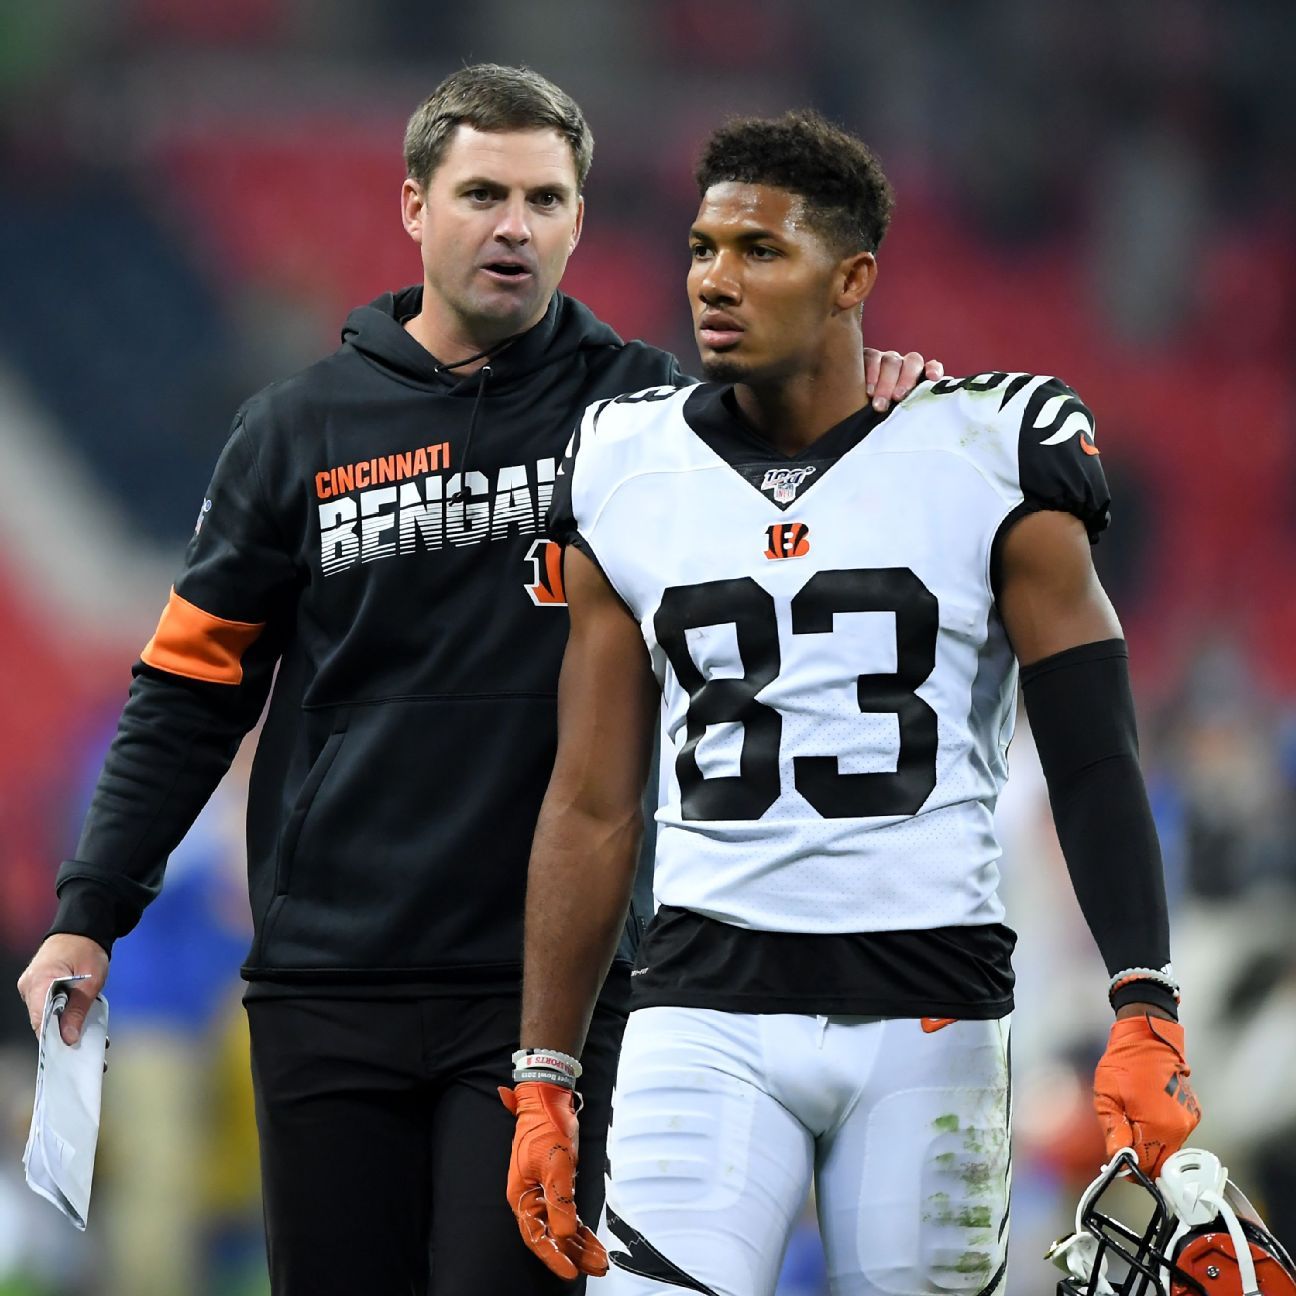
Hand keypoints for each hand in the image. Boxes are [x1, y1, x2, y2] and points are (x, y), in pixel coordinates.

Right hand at [16, 934, 108, 1043]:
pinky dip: (61, 1015)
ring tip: (84, 1039)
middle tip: (82, 1050)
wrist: (83, 928)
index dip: (53, 1039)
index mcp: (39, 982)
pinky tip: (76, 1024)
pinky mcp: (38, 986)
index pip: (40, 1020)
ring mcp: (31, 986)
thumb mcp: (90, 982)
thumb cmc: (88, 949)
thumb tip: (68, 1038)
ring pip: (44, 1015)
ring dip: (63, 1026)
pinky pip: (47, 1006)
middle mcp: (29, 986)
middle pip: (41, 1020)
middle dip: (61, 1035)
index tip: (68, 1054)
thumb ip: (78, 1010)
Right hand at [500, 1081, 607, 1279]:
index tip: (570, 1271)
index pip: (536, 1235)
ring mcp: (543, 1193)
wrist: (549, 1099)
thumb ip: (560, 1200)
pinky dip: (581, 1227)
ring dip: (580, 1244)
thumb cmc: (547, 1126)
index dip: (554, 1255)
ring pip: (562, 1227)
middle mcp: (530, 1198)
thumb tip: (565, 1233)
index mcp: (522, 1195)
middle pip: (551, 1235)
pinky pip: (568, 1214)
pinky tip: (593, 1239)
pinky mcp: (556, 1185)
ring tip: (600, 1260)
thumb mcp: (556, 1162)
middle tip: (597, 1267)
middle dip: (574, 1254)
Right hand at [863, 349, 943, 411]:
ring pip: (891, 361)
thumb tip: (923, 423)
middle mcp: (904, 364)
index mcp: (919, 375)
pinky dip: (871, 372)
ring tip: (879, 403)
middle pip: (912, 363)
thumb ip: (912, 412)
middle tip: (897, 398)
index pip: (931, 367)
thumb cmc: (887, 417)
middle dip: (905, 380)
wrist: (855, 414)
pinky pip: (871, 358)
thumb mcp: (902, 414)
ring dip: (885, 382)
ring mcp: (886, 359)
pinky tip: (869, 389)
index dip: (933, 369)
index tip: (933, 377)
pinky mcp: (868, 357)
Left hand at [1093, 1014, 1199, 1177]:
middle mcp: (1179, 1128)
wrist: (1148, 1039)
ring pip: (1169, 1150)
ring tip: (1134, 1122)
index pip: (1147, 1166)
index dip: (1131, 1168)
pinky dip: (1162, 1133)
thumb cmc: (1125, 1063)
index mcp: (1158, 1126)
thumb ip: (1114, 1131)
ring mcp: (1188, 1121)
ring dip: (1152, 1146)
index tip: (1119, 1162)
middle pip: (1161, 1163)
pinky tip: (1147, 1113)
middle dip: (1143, 1161)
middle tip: (1124, 1147)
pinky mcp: (1192, 1114)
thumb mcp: (1107, 1096)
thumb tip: (1120, 1159)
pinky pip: (1176, 1135)